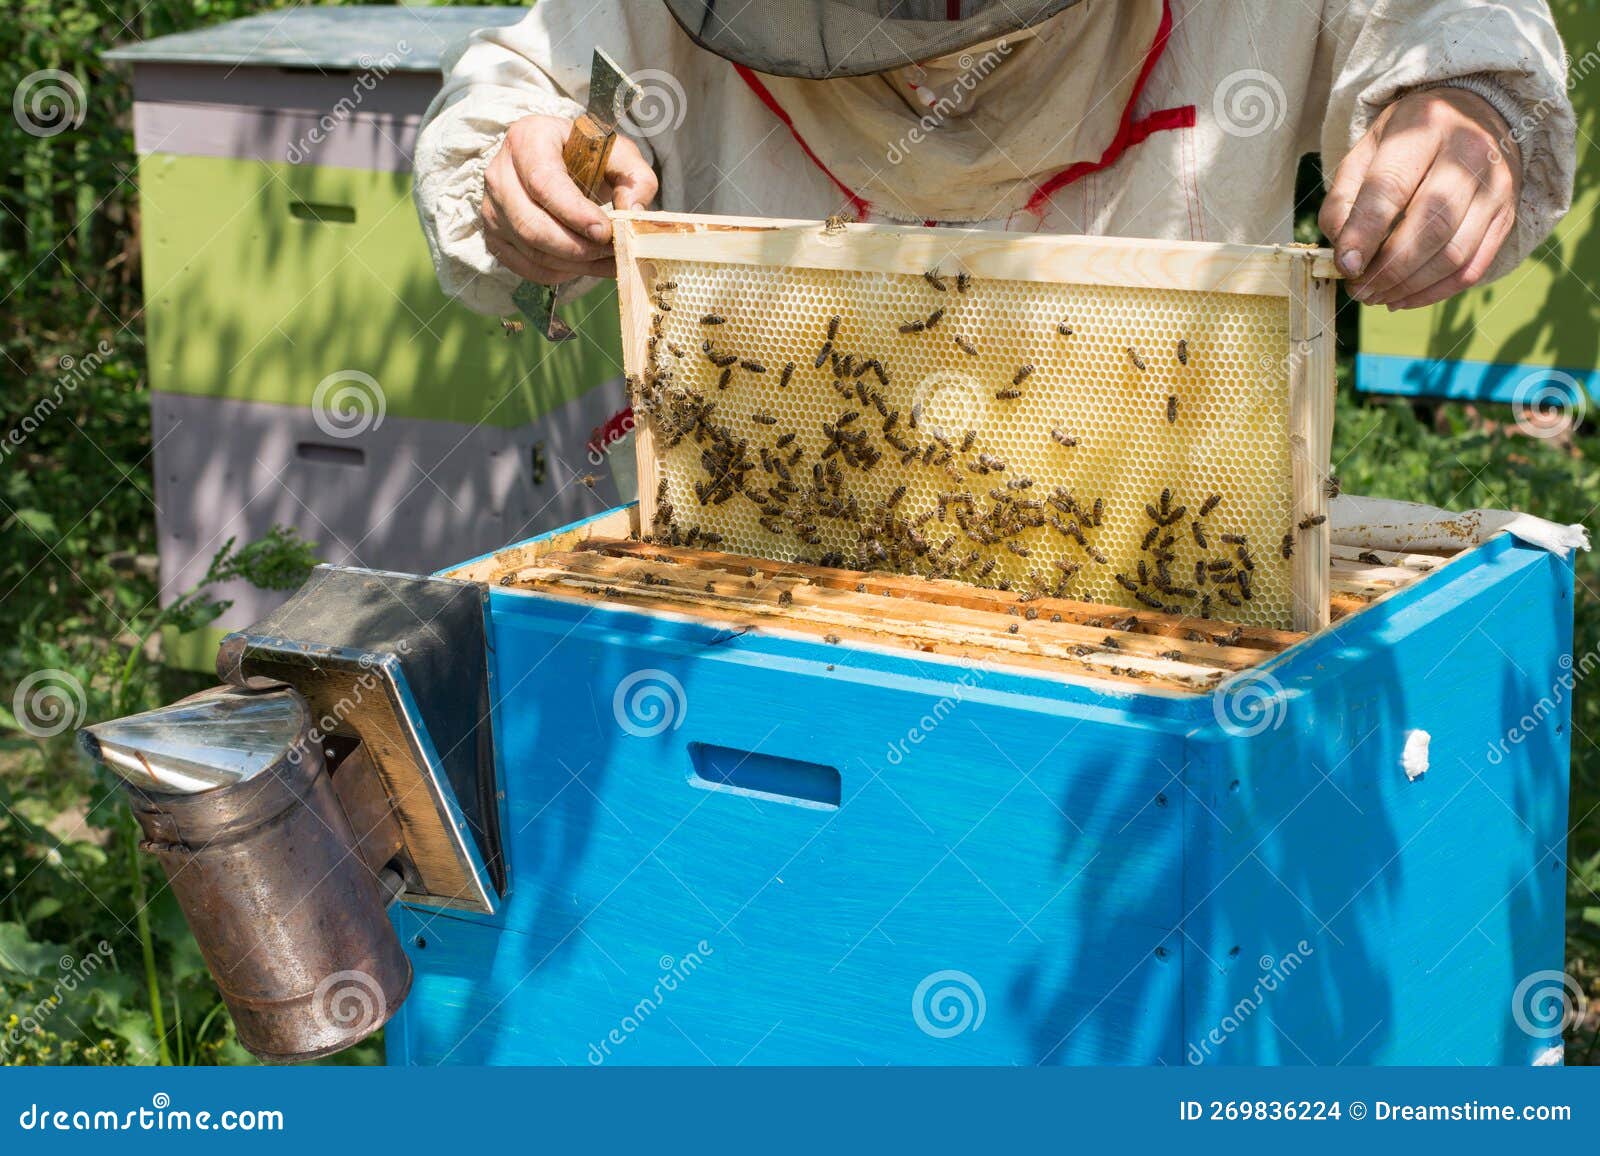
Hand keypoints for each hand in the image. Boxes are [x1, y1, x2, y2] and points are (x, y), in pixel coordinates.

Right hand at [481, 114, 658, 284]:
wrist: (556, 159)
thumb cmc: (588, 155)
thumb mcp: (618, 154)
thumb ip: (636, 178)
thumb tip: (633, 213)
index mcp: (528, 139)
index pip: (544, 183)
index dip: (574, 213)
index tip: (605, 231)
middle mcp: (500, 173)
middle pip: (532, 224)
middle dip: (577, 247)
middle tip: (612, 250)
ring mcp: (491, 207)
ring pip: (531, 250)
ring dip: (574, 264)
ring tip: (606, 260)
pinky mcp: (493, 235)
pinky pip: (526, 267)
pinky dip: (560, 273)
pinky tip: (585, 265)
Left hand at [1319, 88, 1519, 308]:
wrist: (1476, 113)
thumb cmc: (1409, 138)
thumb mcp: (1367, 149)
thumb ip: (1345, 198)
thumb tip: (1344, 255)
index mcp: (1425, 128)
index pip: (1392, 187)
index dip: (1365, 232)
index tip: (1345, 266)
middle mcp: (1469, 154)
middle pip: (1430, 226)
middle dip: (1388, 270)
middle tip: (1358, 289)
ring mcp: (1496, 187)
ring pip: (1454, 254)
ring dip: (1409, 287)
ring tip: (1376, 296)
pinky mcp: (1507, 216)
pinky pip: (1473, 268)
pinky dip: (1434, 293)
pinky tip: (1403, 298)